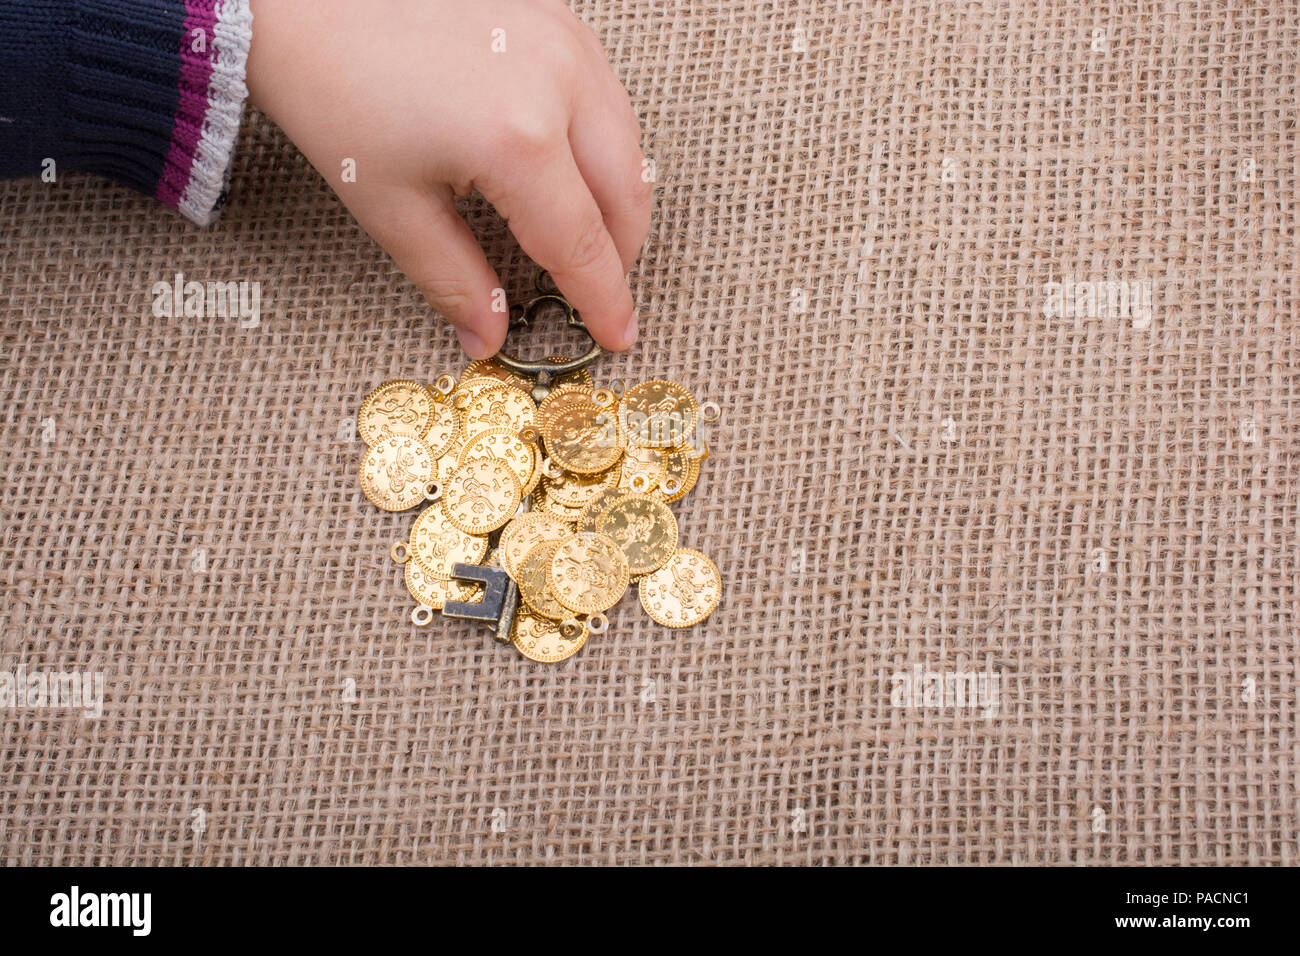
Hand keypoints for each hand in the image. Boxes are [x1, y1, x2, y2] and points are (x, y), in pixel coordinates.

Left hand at [246, 0, 651, 356]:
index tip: (615, 337)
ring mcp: (564, 41)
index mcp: (518, 140)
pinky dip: (603, 144)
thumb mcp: (391, 207)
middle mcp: (559, 82)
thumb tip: (491, 336)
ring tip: (586, 237)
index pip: (583, 243)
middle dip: (619, 254)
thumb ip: (454, 280)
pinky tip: (572, 169)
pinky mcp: (557, 15)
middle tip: (597, 293)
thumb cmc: (334, 91)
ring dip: (617, 198)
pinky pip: (607, 95)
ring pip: (627, 141)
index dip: (603, 300)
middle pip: (625, 193)